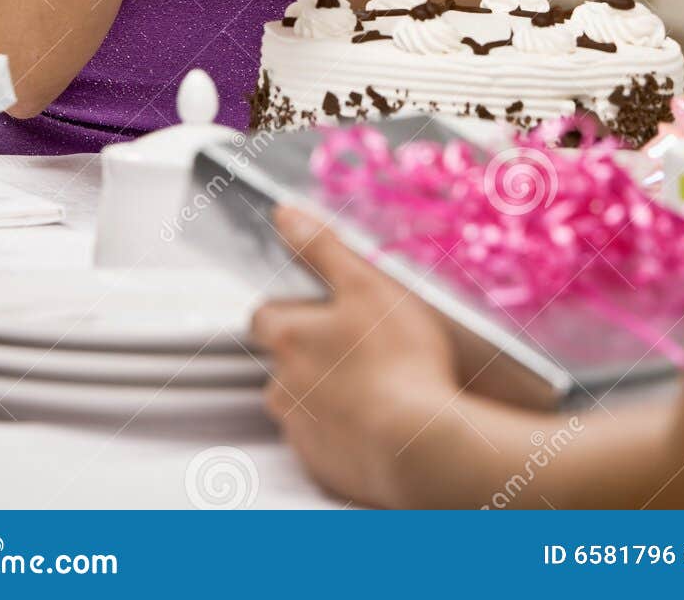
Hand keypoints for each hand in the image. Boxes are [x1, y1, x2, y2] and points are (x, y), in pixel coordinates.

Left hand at [250, 204, 458, 506]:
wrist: (420, 447)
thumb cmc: (399, 360)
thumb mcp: (365, 284)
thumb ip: (321, 247)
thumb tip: (284, 214)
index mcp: (289, 338)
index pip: (264, 316)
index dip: (290, 309)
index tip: (320, 310)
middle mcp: (283, 386)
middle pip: (281, 363)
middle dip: (308, 354)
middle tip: (359, 347)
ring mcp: (302, 432)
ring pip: (301, 404)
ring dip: (325, 394)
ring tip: (374, 385)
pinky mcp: (324, 467)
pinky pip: (324, 442)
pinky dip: (343, 432)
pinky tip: (379, 421)